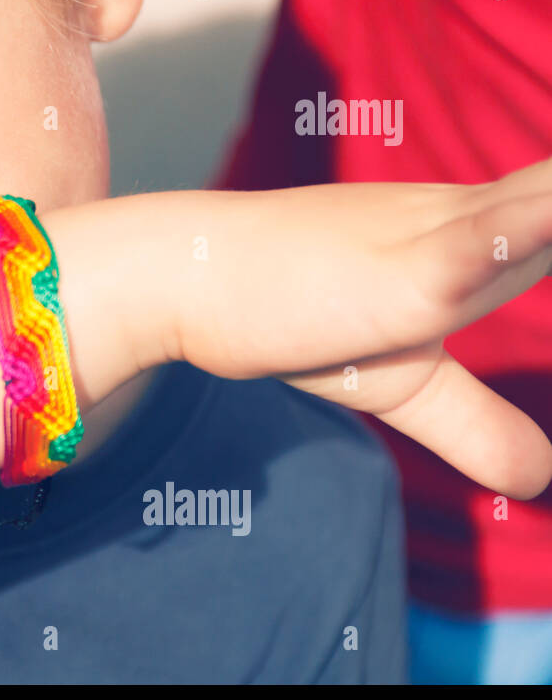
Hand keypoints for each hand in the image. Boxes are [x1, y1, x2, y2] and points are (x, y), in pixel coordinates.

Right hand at [156, 158, 551, 497]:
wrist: (185, 272)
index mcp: (476, 231)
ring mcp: (451, 237)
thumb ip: (475, 423)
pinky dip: (547, 218)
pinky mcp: (424, 270)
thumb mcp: (404, 382)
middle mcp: (472, 217)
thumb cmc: (281, 314)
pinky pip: (511, 232)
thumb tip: (542, 481)